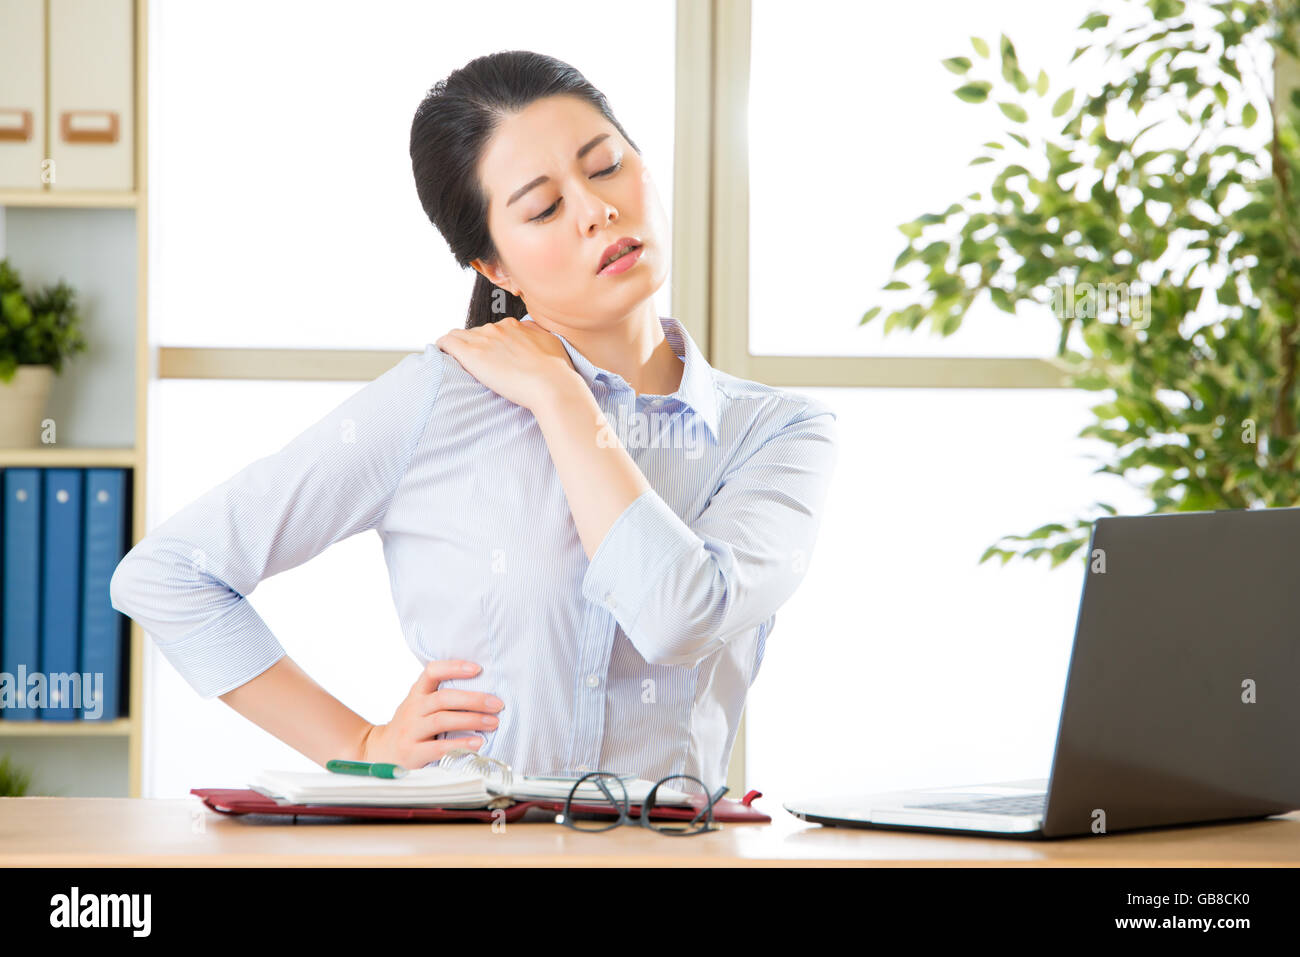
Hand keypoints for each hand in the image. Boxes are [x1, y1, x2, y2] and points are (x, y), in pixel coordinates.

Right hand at [359, 660, 504, 768]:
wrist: (380, 752)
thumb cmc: (411, 726)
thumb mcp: (419, 706)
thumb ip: (441, 696)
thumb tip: (484, 687)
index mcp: (417, 694)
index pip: (431, 671)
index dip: (454, 667)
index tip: (477, 668)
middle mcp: (412, 709)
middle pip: (443, 698)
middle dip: (474, 699)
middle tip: (498, 704)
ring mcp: (410, 731)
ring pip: (442, 720)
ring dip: (471, 720)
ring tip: (493, 722)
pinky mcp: (412, 753)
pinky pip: (438, 747)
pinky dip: (460, 744)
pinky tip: (478, 743)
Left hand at [435, 315, 579, 411]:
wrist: (551, 384)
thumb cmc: (555, 369)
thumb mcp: (550, 342)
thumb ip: (535, 334)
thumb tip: (528, 331)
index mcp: (513, 326)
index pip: (491, 330)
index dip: (488, 344)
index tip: (489, 356)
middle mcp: (497, 328)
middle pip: (473, 333)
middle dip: (471, 345)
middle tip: (474, 364)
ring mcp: (483, 339)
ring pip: (457, 335)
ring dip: (455, 347)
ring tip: (455, 362)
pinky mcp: (472, 354)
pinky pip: (446, 342)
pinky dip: (441, 347)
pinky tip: (440, 356)